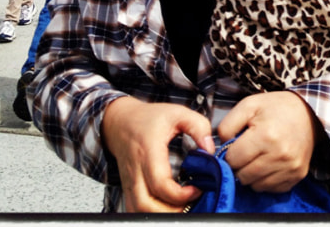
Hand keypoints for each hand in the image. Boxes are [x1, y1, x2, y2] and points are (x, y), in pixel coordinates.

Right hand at [101, 97, 213, 211]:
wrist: (119, 122)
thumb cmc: (147, 119)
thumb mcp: (177, 113)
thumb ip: (198, 126)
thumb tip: (209, 149)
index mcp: (148, 152)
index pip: (161, 184)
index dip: (182, 194)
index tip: (197, 188)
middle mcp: (135, 170)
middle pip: (146, 205)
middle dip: (171, 212)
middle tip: (190, 203)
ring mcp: (129, 182)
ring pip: (138, 211)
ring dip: (161, 215)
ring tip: (180, 208)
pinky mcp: (128, 188)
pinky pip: (134, 210)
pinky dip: (150, 215)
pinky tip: (165, 210)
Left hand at [217, 91, 318, 192]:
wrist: (309, 114)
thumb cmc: (275, 108)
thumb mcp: (247, 106)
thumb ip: (227, 125)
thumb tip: (219, 148)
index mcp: (266, 136)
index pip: (234, 160)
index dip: (228, 154)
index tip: (233, 147)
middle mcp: (280, 155)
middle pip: (244, 176)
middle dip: (238, 167)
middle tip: (243, 153)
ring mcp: (291, 168)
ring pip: (257, 186)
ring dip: (250, 175)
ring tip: (255, 158)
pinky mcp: (298, 176)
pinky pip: (272, 189)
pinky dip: (265, 181)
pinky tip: (266, 165)